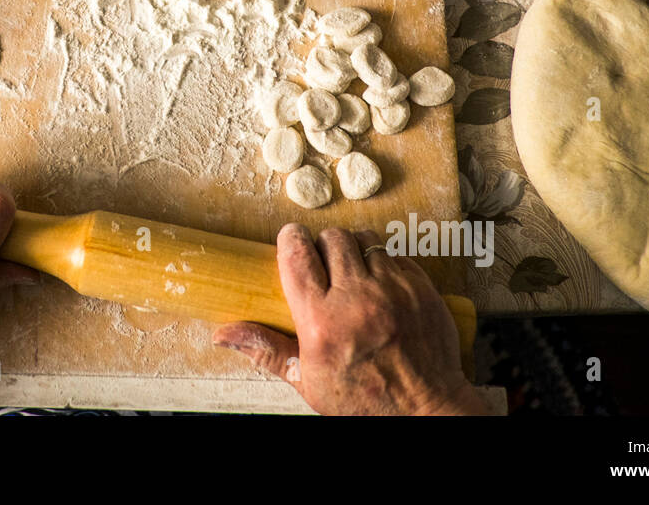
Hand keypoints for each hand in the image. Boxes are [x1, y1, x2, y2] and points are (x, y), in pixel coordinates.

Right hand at [214, 226, 487, 415]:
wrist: (425, 409)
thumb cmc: (364, 399)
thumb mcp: (307, 380)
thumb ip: (266, 349)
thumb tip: (224, 335)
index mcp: (322, 321)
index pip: (297, 256)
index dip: (290, 240)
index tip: (290, 240)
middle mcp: (357, 299)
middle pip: (331, 238)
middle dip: (323, 244)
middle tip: (323, 262)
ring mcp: (392, 290)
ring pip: (365, 239)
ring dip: (355, 249)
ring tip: (353, 273)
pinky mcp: (419, 287)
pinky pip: (396, 255)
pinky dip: (385, 265)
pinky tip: (381, 288)